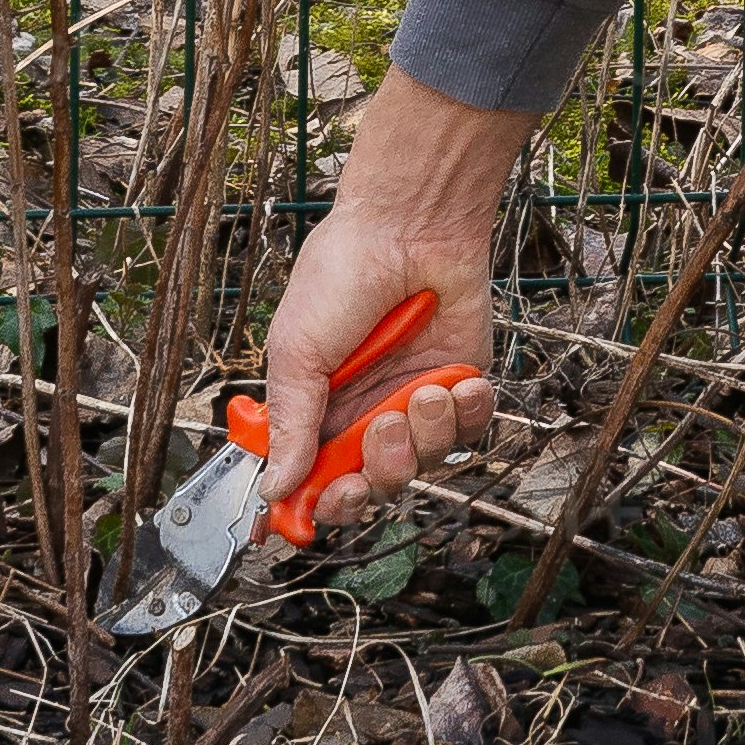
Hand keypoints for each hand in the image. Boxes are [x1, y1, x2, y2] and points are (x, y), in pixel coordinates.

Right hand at [258, 72, 533, 525]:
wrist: (410, 227)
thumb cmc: (341, 277)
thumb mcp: (297, 350)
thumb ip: (292, 424)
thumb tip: (275, 490)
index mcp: (319, 411)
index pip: (316, 481)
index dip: (317, 507)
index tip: (316, 517)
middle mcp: (365, 414)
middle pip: (374, 486)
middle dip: (378, 474)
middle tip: (380, 437)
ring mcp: (414, 403)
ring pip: (424, 464)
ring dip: (424, 436)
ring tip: (423, 392)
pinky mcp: (460, 386)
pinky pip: (470, 432)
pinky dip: (466, 415)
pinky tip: (459, 383)